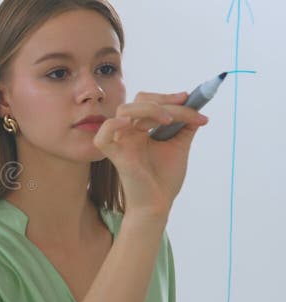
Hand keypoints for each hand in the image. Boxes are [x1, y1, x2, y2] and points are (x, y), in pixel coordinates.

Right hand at [93, 91, 208, 216]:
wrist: (159, 204)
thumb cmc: (164, 179)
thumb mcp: (178, 147)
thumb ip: (185, 128)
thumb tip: (197, 110)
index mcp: (140, 130)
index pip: (148, 102)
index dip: (167, 97)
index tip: (188, 98)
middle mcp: (128, 133)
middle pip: (137, 102)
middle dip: (163, 100)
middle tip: (185, 104)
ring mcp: (120, 142)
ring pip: (124, 111)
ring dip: (149, 109)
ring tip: (169, 121)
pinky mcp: (114, 156)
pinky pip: (103, 135)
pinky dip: (114, 125)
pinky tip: (132, 125)